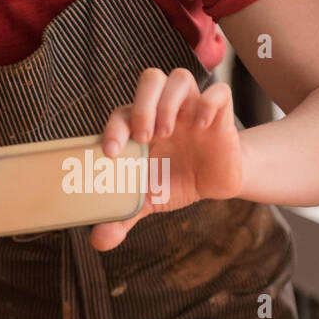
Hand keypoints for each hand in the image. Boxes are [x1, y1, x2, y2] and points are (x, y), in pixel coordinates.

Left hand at [90, 67, 243, 250]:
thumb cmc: (176, 182)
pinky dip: (209, 103)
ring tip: (168, 133)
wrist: (216, 182)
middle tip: (144, 136)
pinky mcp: (219, 114)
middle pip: (150, 79)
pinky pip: (219, 92)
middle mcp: (164, 110)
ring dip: (169, 103)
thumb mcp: (148, 201)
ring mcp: (191, 109)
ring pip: (179, 77)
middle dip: (142, 104)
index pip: (121, 112)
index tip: (111, 152)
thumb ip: (123, 216)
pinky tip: (203, 127)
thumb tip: (98, 240)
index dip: (113, 128)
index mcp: (141, 126)